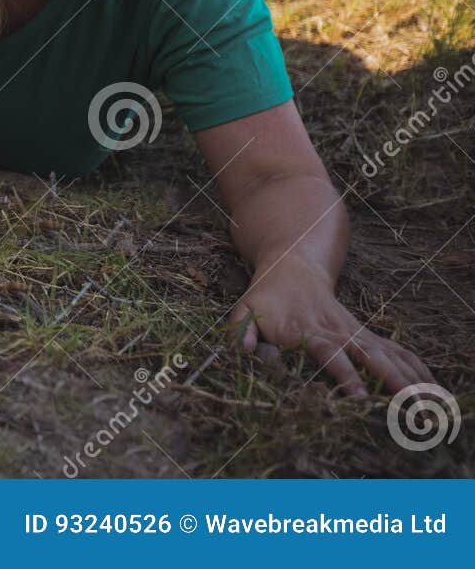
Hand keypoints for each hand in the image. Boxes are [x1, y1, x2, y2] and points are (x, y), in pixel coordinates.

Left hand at [229, 255, 438, 395]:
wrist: (292, 267)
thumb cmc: (265, 299)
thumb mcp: (244, 312)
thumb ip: (242, 332)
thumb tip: (243, 354)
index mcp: (308, 330)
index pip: (329, 353)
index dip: (344, 373)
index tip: (360, 395)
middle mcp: (339, 332)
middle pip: (371, 356)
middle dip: (394, 381)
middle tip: (415, 407)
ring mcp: (357, 332)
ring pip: (390, 355)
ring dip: (412, 377)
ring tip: (432, 404)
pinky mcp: (366, 335)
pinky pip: (396, 351)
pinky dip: (416, 367)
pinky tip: (433, 388)